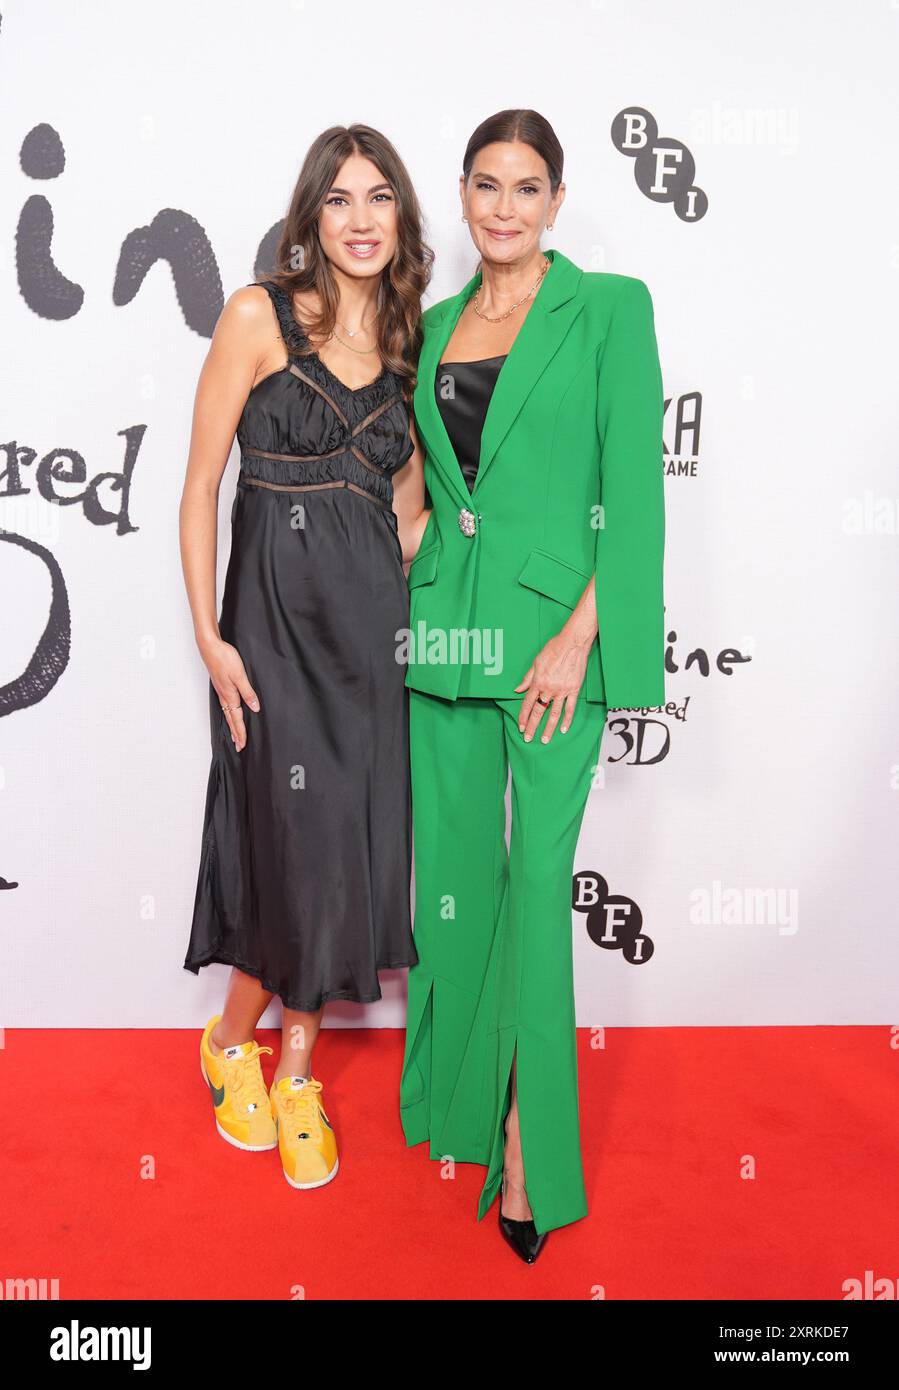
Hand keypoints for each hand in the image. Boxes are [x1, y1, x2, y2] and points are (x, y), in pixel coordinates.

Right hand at [199, 637, 259, 750]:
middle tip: (238, 746)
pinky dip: (229, 714)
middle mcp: (224, 696)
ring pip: (228, 713)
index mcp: (230, 695)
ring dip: (232, 725)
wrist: (210, 646)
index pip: (236, 719)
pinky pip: (225, 704)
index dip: (241, 732)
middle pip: (231, 719)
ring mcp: (221, 691)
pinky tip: (230, 713)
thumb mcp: (240, 675)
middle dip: (235, 733)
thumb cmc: (224, 658)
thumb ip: (248, 692)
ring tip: (235, 735)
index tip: (243, 744)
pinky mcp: (220, 685)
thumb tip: (254, 708)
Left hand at [515, 627, 591, 743]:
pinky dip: (567, 720)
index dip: (523, 717)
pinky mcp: (574, 690)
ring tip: (545, 740)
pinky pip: (570, 708)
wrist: (573, 643)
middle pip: (538, 712)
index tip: (520, 727)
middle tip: (528, 739)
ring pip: (554, 714)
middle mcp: (549, 689)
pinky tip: (563, 730)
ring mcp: (562, 690)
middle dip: (532, 727)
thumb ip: (527, 678)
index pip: (527, 704)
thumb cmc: (554, 648)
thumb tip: (517, 689)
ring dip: (548, 728)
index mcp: (538, 682)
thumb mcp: (536, 662)